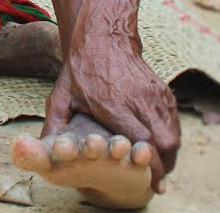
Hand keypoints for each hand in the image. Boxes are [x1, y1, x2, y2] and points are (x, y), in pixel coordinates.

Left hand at [43, 32, 180, 190]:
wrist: (103, 36)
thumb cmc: (80, 69)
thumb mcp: (61, 97)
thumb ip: (55, 125)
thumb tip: (46, 150)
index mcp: (115, 105)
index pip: (143, 141)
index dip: (150, 164)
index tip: (152, 183)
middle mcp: (139, 100)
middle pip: (166, 141)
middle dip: (164, 165)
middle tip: (156, 179)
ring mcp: (154, 94)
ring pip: (174, 133)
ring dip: (169, 153)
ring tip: (158, 166)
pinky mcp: (162, 90)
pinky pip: (173, 120)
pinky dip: (170, 136)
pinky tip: (159, 145)